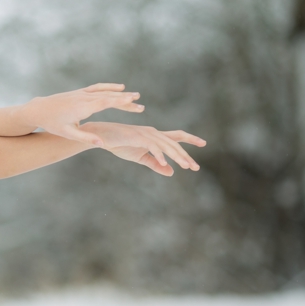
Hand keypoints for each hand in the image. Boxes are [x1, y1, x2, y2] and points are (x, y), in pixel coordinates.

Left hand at [20, 83, 143, 145]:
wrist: (38, 109)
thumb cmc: (52, 123)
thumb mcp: (68, 133)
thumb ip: (86, 138)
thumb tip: (103, 143)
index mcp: (82, 108)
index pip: (105, 103)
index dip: (120, 102)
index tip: (133, 102)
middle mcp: (83, 98)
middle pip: (108, 97)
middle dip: (125, 100)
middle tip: (141, 104)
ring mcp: (82, 93)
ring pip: (104, 91)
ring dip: (120, 93)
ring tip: (135, 96)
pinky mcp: (79, 92)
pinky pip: (97, 88)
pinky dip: (109, 87)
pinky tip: (119, 87)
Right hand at [81, 121, 206, 175]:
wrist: (101, 136)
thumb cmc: (119, 144)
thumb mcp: (139, 157)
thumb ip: (155, 164)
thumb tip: (171, 172)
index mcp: (155, 137)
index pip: (176, 137)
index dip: (190, 139)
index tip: (204, 143)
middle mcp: (153, 133)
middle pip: (174, 143)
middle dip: (185, 155)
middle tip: (195, 167)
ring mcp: (146, 134)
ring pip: (166, 145)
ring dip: (176, 156)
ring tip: (186, 166)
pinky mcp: (137, 137)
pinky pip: (152, 146)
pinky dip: (159, 154)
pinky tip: (165, 163)